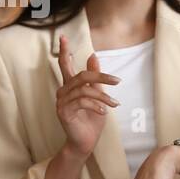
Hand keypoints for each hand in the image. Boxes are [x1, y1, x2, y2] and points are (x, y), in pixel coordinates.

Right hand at [56, 34, 119, 158]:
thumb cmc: (91, 120)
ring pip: (83, 90)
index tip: (64, 36)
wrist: (85, 142)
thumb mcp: (97, 96)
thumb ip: (94, 77)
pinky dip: (96, 105)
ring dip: (102, 96)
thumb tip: (93, 56)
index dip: (65, 51)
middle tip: (117, 80)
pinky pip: (82, 102)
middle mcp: (63, 92)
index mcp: (69, 86)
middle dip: (100, 77)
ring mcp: (61, 102)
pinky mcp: (64, 112)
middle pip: (81, 76)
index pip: (65, 65)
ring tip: (115, 103)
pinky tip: (104, 112)